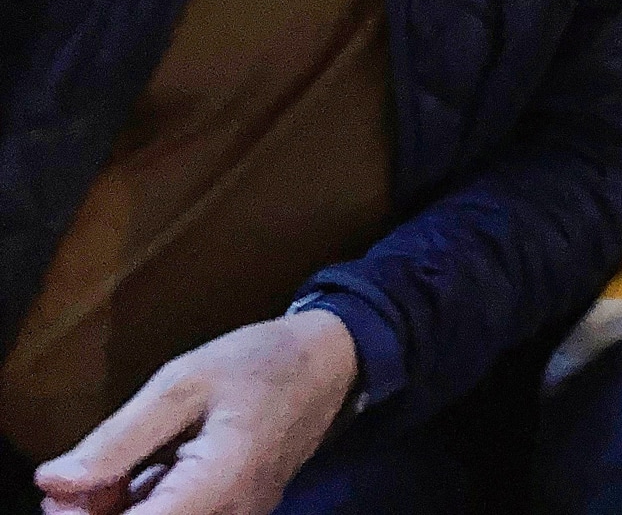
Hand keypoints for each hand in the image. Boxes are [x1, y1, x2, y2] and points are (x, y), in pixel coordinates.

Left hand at [35, 311, 356, 514]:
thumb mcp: (181, 383)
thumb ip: (118, 438)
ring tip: (104, 467)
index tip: (63, 493)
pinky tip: (135, 473)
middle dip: (97, 513)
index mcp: (214, 486)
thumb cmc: (258, 362)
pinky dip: (147, 504)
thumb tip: (53, 482)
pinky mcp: (235, 512)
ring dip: (119, 510)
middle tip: (75, 476)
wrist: (330, 360)